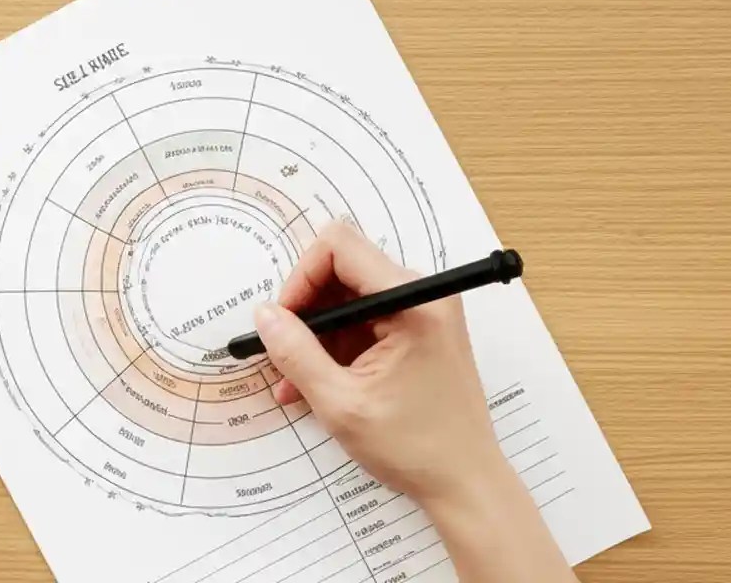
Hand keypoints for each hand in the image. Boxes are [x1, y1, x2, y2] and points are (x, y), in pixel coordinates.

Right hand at [256, 223, 575, 582]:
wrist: (466, 483)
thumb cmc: (414, 447)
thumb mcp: (340, 403)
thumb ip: (296, 353)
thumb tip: (264, 315)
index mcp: (413, 302)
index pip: (340, 246)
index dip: (301, 277)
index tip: (283, 320)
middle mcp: (423, 296)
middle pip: (342, 269)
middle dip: (305, 308)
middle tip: (282, 350)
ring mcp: (423, 313)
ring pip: (348, 297)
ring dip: (316, 333)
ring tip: (293, 379)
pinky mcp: (418, 332)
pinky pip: (364, 321)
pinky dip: (335, 346)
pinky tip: (315, 382)